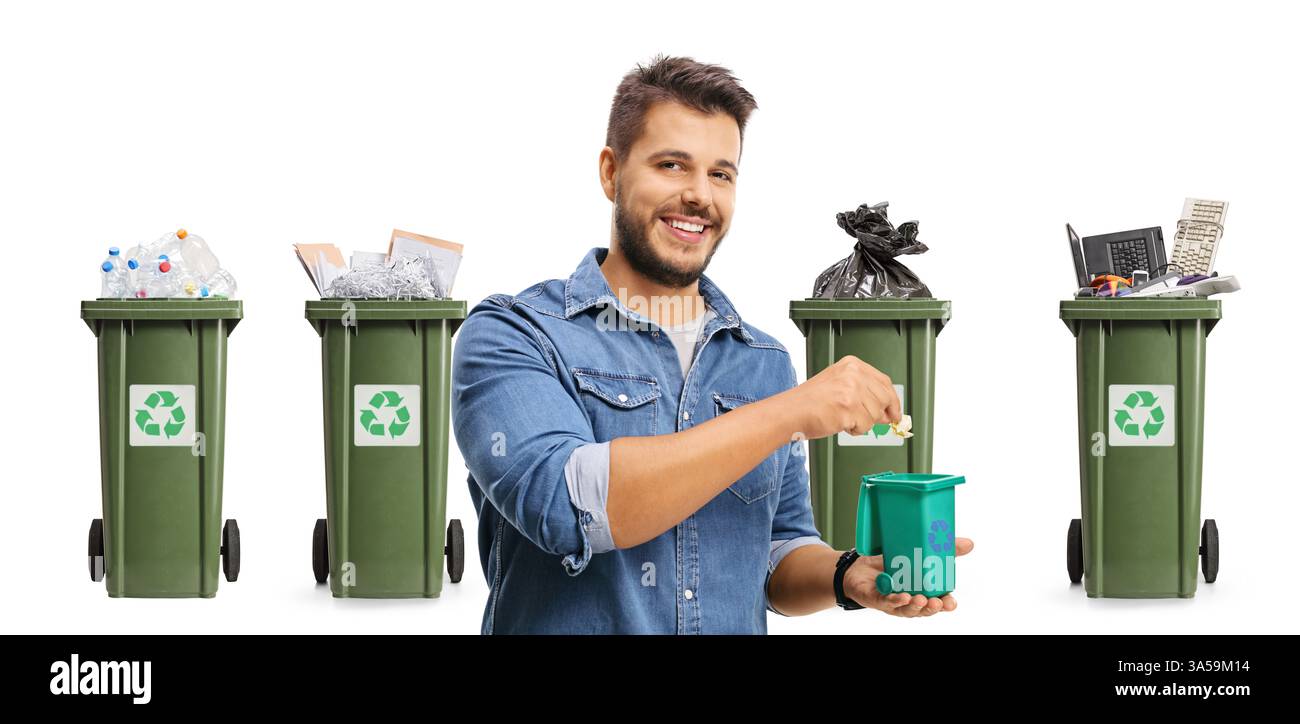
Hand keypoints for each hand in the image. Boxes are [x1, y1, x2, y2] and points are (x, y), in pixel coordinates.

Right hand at [790, 355, 900, 439]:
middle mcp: (853, 374)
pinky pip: (865, 427)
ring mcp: (851, 391)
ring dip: (862, 423)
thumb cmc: (810, 402)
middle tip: (859, 418)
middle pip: (884, 399)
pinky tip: (840, 423)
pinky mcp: (849, 409)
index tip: (896, 412)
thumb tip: (889, 413)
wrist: (790, 412)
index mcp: (852, 365)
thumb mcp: (839, 386)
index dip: (893, 401)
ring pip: (876, 415)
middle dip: (876, 414)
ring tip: (842, 418)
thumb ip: (865, 394)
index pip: (885, 382)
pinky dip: (854, 430)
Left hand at [842, 538, 974, 616]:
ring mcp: (893, 602)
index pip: (938, 603)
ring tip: (921, 599)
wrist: (858, 566)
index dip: (946, 605)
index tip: (952, 603)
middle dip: (931, 608)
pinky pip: (886, 602)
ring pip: (906, 609)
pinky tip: (901, 596)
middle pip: (923, 610)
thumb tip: (969, 544)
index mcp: (922, 592)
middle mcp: (909, 601)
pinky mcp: (877, 599)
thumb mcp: (917, 553)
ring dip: (914, 606)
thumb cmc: (891, 565)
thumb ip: (943, 549)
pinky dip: (894, 600)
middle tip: (937, 602)